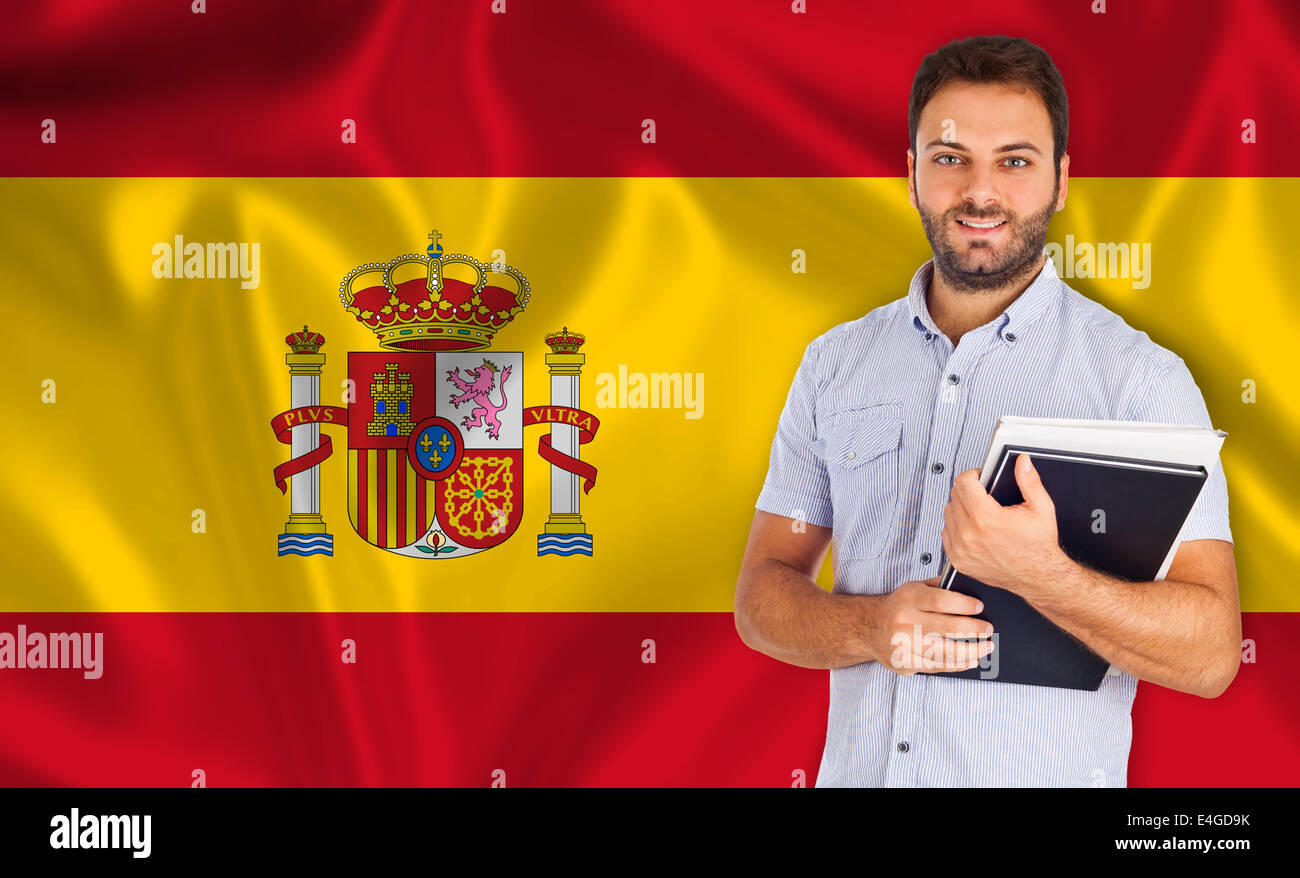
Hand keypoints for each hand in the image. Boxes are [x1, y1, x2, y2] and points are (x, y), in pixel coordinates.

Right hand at [866, 577, 994, 674]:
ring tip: (986, 648)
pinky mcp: (904, 662)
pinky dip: (957, 665)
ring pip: (942, 651)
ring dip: (969, 651)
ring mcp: (903, 644)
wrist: (868, 627)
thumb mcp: (914, 588)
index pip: (939, 600)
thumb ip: (939, 586)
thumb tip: (971, 587)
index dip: (962, 604)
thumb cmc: (899, 606)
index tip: (979, 607)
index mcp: (908, 599)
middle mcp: (904, 621)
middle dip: (972, 629)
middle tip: (988, 630)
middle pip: (944, 627)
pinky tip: (971, 660)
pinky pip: (936, 666)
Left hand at [941, 453, 1069, 600]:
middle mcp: (970, 535)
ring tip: (979, 511)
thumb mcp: (1041, 508)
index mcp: (987, 519)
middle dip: (968, 490)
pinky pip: (946, 533)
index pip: (963, 483)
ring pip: (948, 514)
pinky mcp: (958, 561)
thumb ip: (1029, 481)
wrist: (1038, 577)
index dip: (973, 475)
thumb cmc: (1039, 546)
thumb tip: (1023, 462)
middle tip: (983, 494)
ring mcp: (961, 550)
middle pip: (954, 496)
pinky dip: (956, 527)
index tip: (980, 477)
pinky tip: (973, 528)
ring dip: (960, 508)